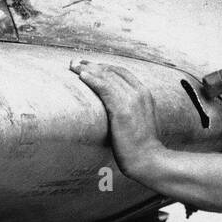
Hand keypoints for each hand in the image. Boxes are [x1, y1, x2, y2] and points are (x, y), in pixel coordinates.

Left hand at [69, 60, 164, 176]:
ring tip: (73, 66)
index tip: (89, 65)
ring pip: (107, 77)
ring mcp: (132, 100)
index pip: (121, 72)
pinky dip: (93, 80)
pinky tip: (82, 76)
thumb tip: (113, 108)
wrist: (148, 160)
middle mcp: (139, 92)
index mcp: (144, 93)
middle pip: (113, 71)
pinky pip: (105, 89)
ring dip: (88, 69)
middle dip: (93, 65)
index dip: (104, 66)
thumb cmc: (140, 145)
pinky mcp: (122, 110)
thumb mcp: (139, 120)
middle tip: (76, 62)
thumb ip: (130, 109)